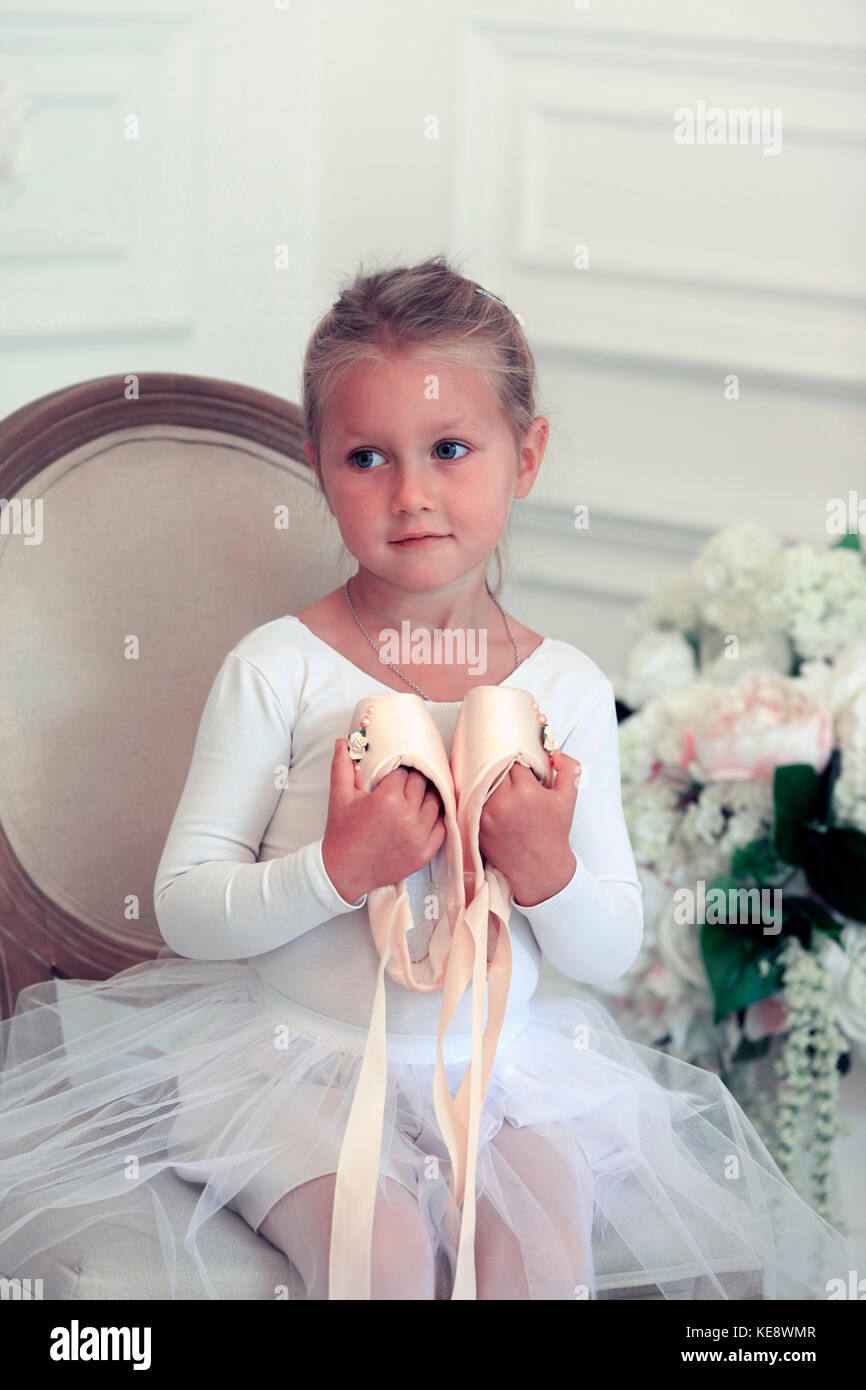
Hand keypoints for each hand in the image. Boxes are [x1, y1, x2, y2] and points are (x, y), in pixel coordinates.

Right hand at [321, 739, 445, 902]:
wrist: (344, 872)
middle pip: (422, 784)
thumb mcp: (339, 797)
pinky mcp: (425, 852)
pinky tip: (427, 813)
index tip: (395, 773)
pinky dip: (437, 818)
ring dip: (427, 796)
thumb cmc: (342, 834)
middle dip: (413, 780)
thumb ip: (342, 766)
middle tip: (405, 782)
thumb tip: (342, 742)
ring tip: (417, 795)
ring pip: (436, 802)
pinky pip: (442, 826)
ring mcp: (419, 836)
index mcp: (388, 799)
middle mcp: (408, 816)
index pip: (404, 772)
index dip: (398, 770)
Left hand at [478, 749, 580, 906]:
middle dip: (502, 766)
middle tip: (509, 769)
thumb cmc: (554, 834)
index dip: (519, 758)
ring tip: (499, 780)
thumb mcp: (569, 798)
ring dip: (488, 777)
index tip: (523, 764)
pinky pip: (472, 797)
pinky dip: (479, 792)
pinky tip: (488, 793)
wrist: (540, 869)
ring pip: (481, 780)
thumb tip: (554, 751)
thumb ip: (569, 768)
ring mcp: (486, 814)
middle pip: (495, 767)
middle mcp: (503, 802)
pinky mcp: (476, 824)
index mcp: (526, 792)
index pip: (514, 759)